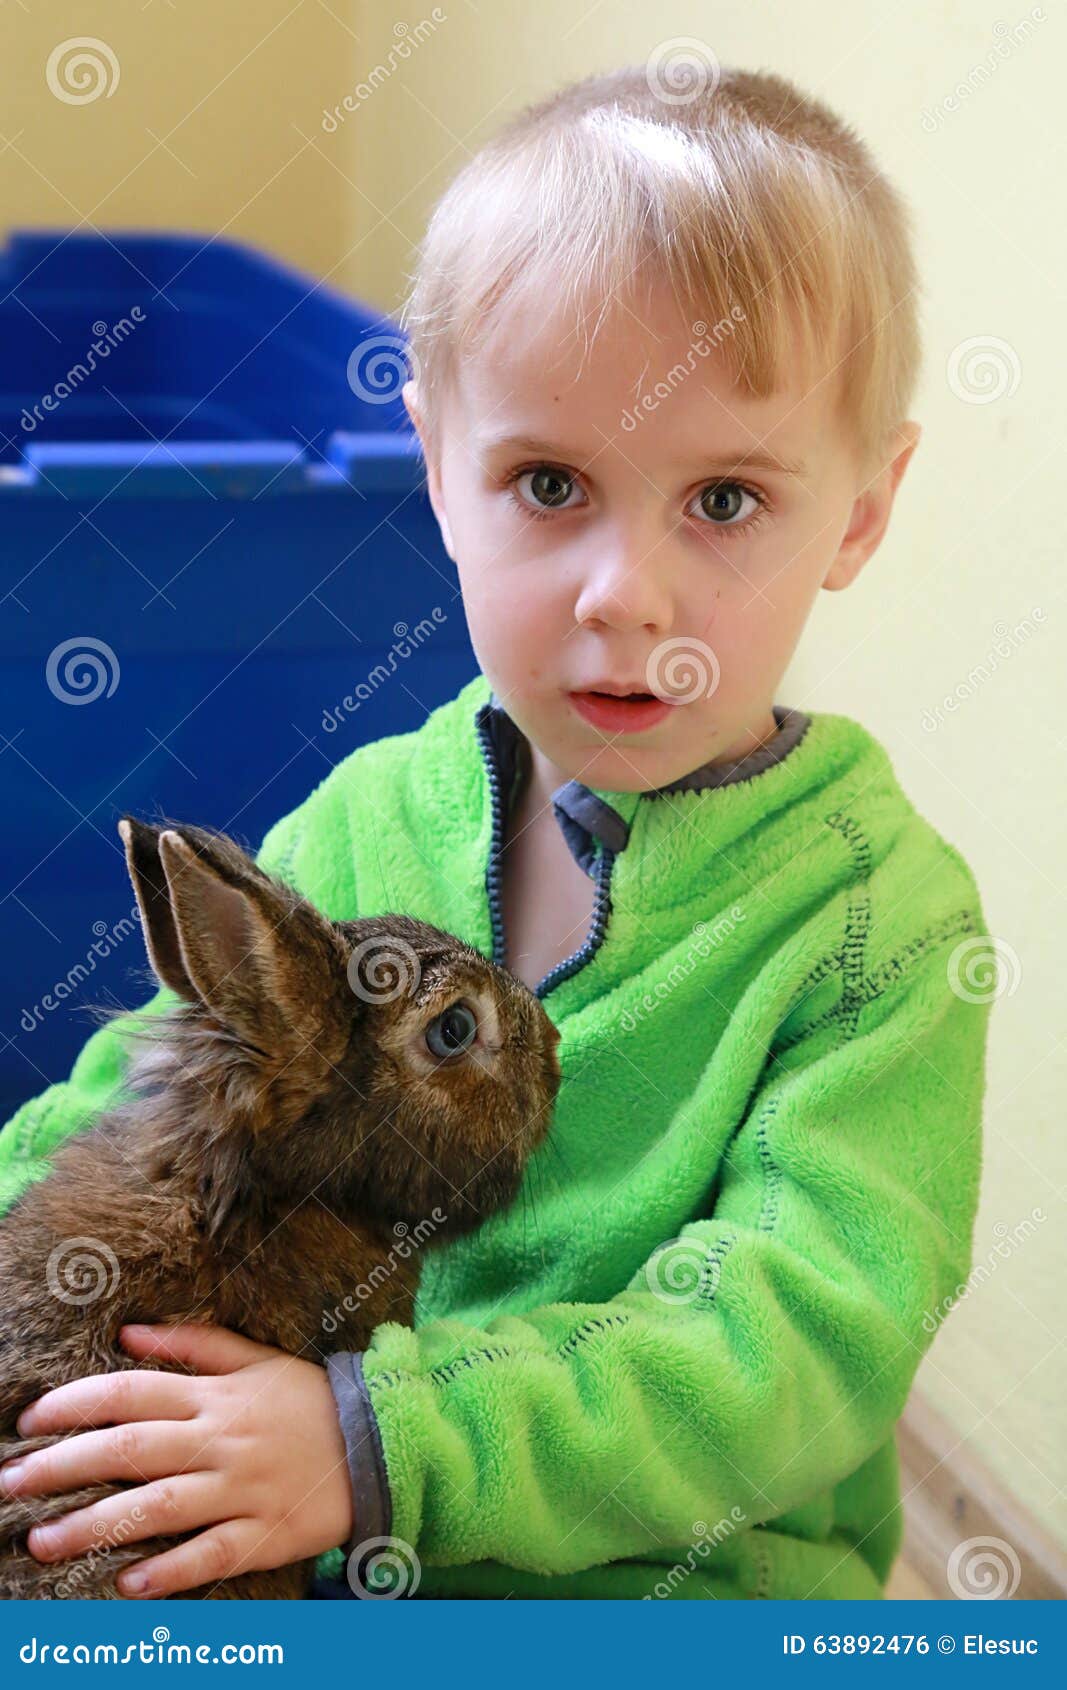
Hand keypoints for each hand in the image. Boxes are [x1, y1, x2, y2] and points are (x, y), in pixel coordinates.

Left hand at [0, 1322, 353, 1597]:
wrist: (383, 1442)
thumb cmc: (307, 1400)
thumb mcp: (255, 1358)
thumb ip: (192, 1342)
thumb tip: (128, 1331)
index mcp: (216, 1395)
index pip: (133, 1392)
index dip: (77, 1403)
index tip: (28, 1420)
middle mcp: (222, 1440)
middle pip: (132, 1449)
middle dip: (64, 1465)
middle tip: (10, 1482)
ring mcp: (242, 1489)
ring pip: (160, 1507)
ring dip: (97, 1525)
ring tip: (43, 1541)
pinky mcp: (265, 1533)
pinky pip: (212, 1554)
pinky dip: (171, 1570)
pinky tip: (128, 1584)